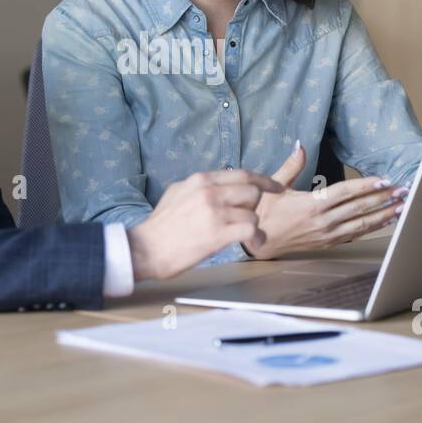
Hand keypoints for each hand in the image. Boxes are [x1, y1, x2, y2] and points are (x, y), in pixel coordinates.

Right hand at [128, 170, 282, 281]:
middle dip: (254, 207)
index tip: (276, 186)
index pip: (242, 174)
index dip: (264, 180)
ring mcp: (214, 211)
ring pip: (253, 212)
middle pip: (252, 191)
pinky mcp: (218, 233)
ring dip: (253, 226)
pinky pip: (251, 229)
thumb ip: (200, 186)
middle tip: (245, 219)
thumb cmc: (161, 226)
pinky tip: (253, 244)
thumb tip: (219, 184)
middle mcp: (209, 191)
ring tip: (248, 236)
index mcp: (201, 180)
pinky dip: (256, 238)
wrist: (145, 249)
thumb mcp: (177, 193)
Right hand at [242, 143, 409, 259]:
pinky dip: (373, 227)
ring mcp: (327, 234)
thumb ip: (292, 165)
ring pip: (362, 224)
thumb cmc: (265, 211)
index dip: (366, 186)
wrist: (257, 241)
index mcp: (311, 204)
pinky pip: (356, 234)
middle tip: (404, 190)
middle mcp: (323, 220)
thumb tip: (301, 145)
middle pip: (359, 208)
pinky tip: (386, 220)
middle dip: (384, 198)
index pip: (345, 192)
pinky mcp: (328, 242)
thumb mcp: (275, 186)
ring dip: (384, 214)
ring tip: (402, 206)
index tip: (385, 180)